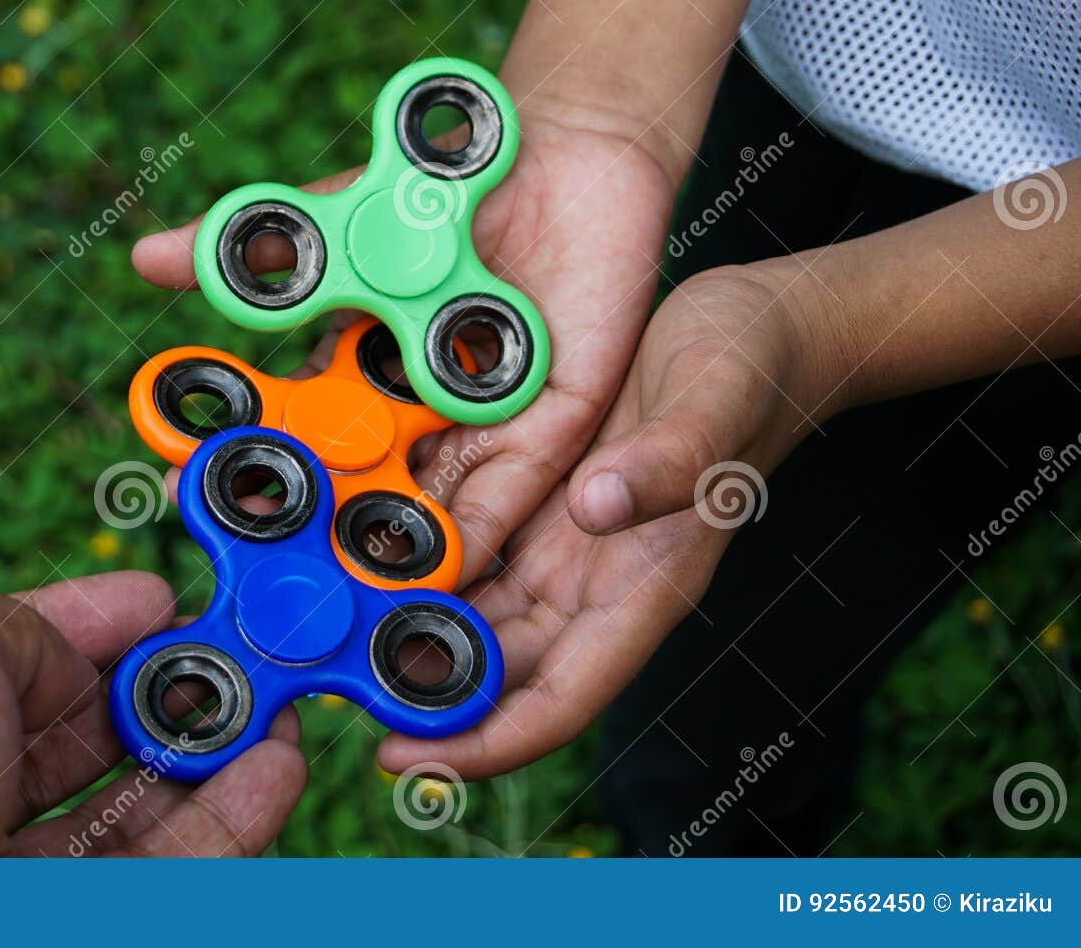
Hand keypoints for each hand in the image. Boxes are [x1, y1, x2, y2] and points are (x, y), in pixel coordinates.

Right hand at [133, 94, 676, 577]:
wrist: (565, 145)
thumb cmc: (449, 184)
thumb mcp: (342, 218)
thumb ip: (257, 250)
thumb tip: (142, 257)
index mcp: (365, 370)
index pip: (300, 438)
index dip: (251, 473)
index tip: (188, 502)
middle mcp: (419, 409)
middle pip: (360, 487)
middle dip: (316, 539)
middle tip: (264, 584)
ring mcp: (484, 420)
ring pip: (429, 504)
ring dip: (389, 557)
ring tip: (342, 611)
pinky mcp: (551, 421)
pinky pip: (511, 490)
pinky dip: (475, 535)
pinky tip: (440, 578)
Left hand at [379, 264, 842, 775]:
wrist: (759, 326)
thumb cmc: (752, 368)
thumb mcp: (712, 403)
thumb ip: (666, 462)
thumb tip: (598, 506)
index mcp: (644, 586)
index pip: (562, 699)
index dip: (487, 742)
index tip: (410, 758)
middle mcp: (595, 582)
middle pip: (500, 672)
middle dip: (423, 696)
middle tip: (331, 691)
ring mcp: (565, 545)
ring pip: (475, 616)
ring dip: (408, 632)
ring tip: (326, 633)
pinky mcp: (542, 501)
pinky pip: (473, 551)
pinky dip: (423, 565)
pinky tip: (362, 555)